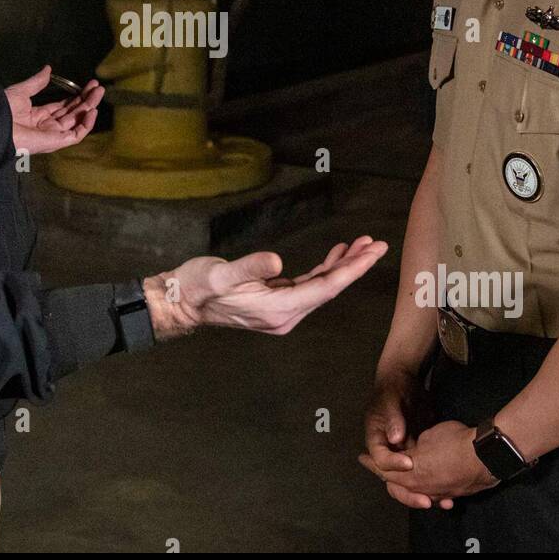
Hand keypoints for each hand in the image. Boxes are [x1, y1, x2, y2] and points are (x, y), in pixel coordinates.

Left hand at [5, 66, 103, 155]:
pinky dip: (86, 124)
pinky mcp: (57, 142)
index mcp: (38, 116)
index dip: (76, 96)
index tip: (88, 85)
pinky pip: (76, 135)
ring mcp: (53, 135)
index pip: (63, 107)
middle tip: (98, 87)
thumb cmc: (5, 110)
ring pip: (77, 122)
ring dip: (90, 108)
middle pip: (73, 113)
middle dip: (86, 99)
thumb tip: (48, 69)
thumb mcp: (21, 91)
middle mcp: (48, 126)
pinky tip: (92, 110)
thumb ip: (37, 82)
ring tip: (99, 93)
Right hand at [143, 236, 387, 339]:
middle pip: (329, 289)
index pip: (324, 288)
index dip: (350, 269)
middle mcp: (285, 315)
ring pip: (322, 287)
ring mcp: (281, 311)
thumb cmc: (196, 287)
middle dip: (355, 266)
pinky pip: (310, 286)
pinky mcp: (276, 303)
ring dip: (343, 266)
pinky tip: (336, 256)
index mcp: (276, 310)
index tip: (371, 252)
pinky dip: (325, 270)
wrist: (181, 303)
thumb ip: (249, 268)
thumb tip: (277, 262)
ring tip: (363, 245)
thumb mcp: (219, 275)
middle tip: (377, 244)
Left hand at [359, 419, 496, 508]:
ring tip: (402, 477)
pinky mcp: (452, 494)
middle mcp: (421, 488)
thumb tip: (414, 453)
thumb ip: (414, 447)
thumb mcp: (428, 437)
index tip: (361, 458)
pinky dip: (426, 490)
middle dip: (387, 478)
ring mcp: (437, 494)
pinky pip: (433, 494)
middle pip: (397, 487)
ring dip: (406, 486)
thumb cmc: (453, 441)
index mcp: (410, 473)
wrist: (486, 456)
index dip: (372, 463)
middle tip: (379, 469)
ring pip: (415, 492)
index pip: (384, 469)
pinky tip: (428, 487)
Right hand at [360, 365, 432, 500]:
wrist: (403, 380)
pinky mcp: (415, 452)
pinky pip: (421, 473)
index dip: (394, 464)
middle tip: (427, 501)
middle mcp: (388, 450)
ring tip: (443, 502)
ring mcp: (402, 453)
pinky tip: (449, 493)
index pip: (381, 460)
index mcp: (375, 438)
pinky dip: (432, 484)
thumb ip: (393, 419)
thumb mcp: (390, 400)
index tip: (410, 464)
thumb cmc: (392, 388)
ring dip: (423, 492)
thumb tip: (396, 439)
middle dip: (410, 492)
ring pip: (408, 480)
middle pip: (393, 479)